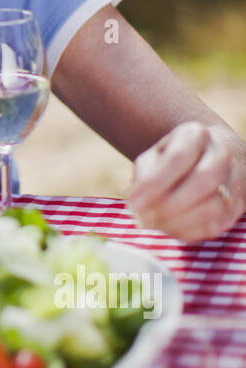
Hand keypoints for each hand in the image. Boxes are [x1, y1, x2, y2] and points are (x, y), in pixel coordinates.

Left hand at [127, 121, 244, 241]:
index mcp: (197, 135)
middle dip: (170, 205)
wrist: (212, 158)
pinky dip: (189, 231)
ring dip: (179, 221)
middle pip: (204, 180)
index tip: (132, 202)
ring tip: (153, 224)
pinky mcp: (237, 207)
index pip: (179, 157)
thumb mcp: (154, 156)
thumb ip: (144, 174)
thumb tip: (137, 203)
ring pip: (214, 206)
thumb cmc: (174, 159)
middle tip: (143, 218)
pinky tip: (169, 228)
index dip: (155, 183)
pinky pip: (216, 225)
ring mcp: (235, 180)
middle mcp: (222, 154)